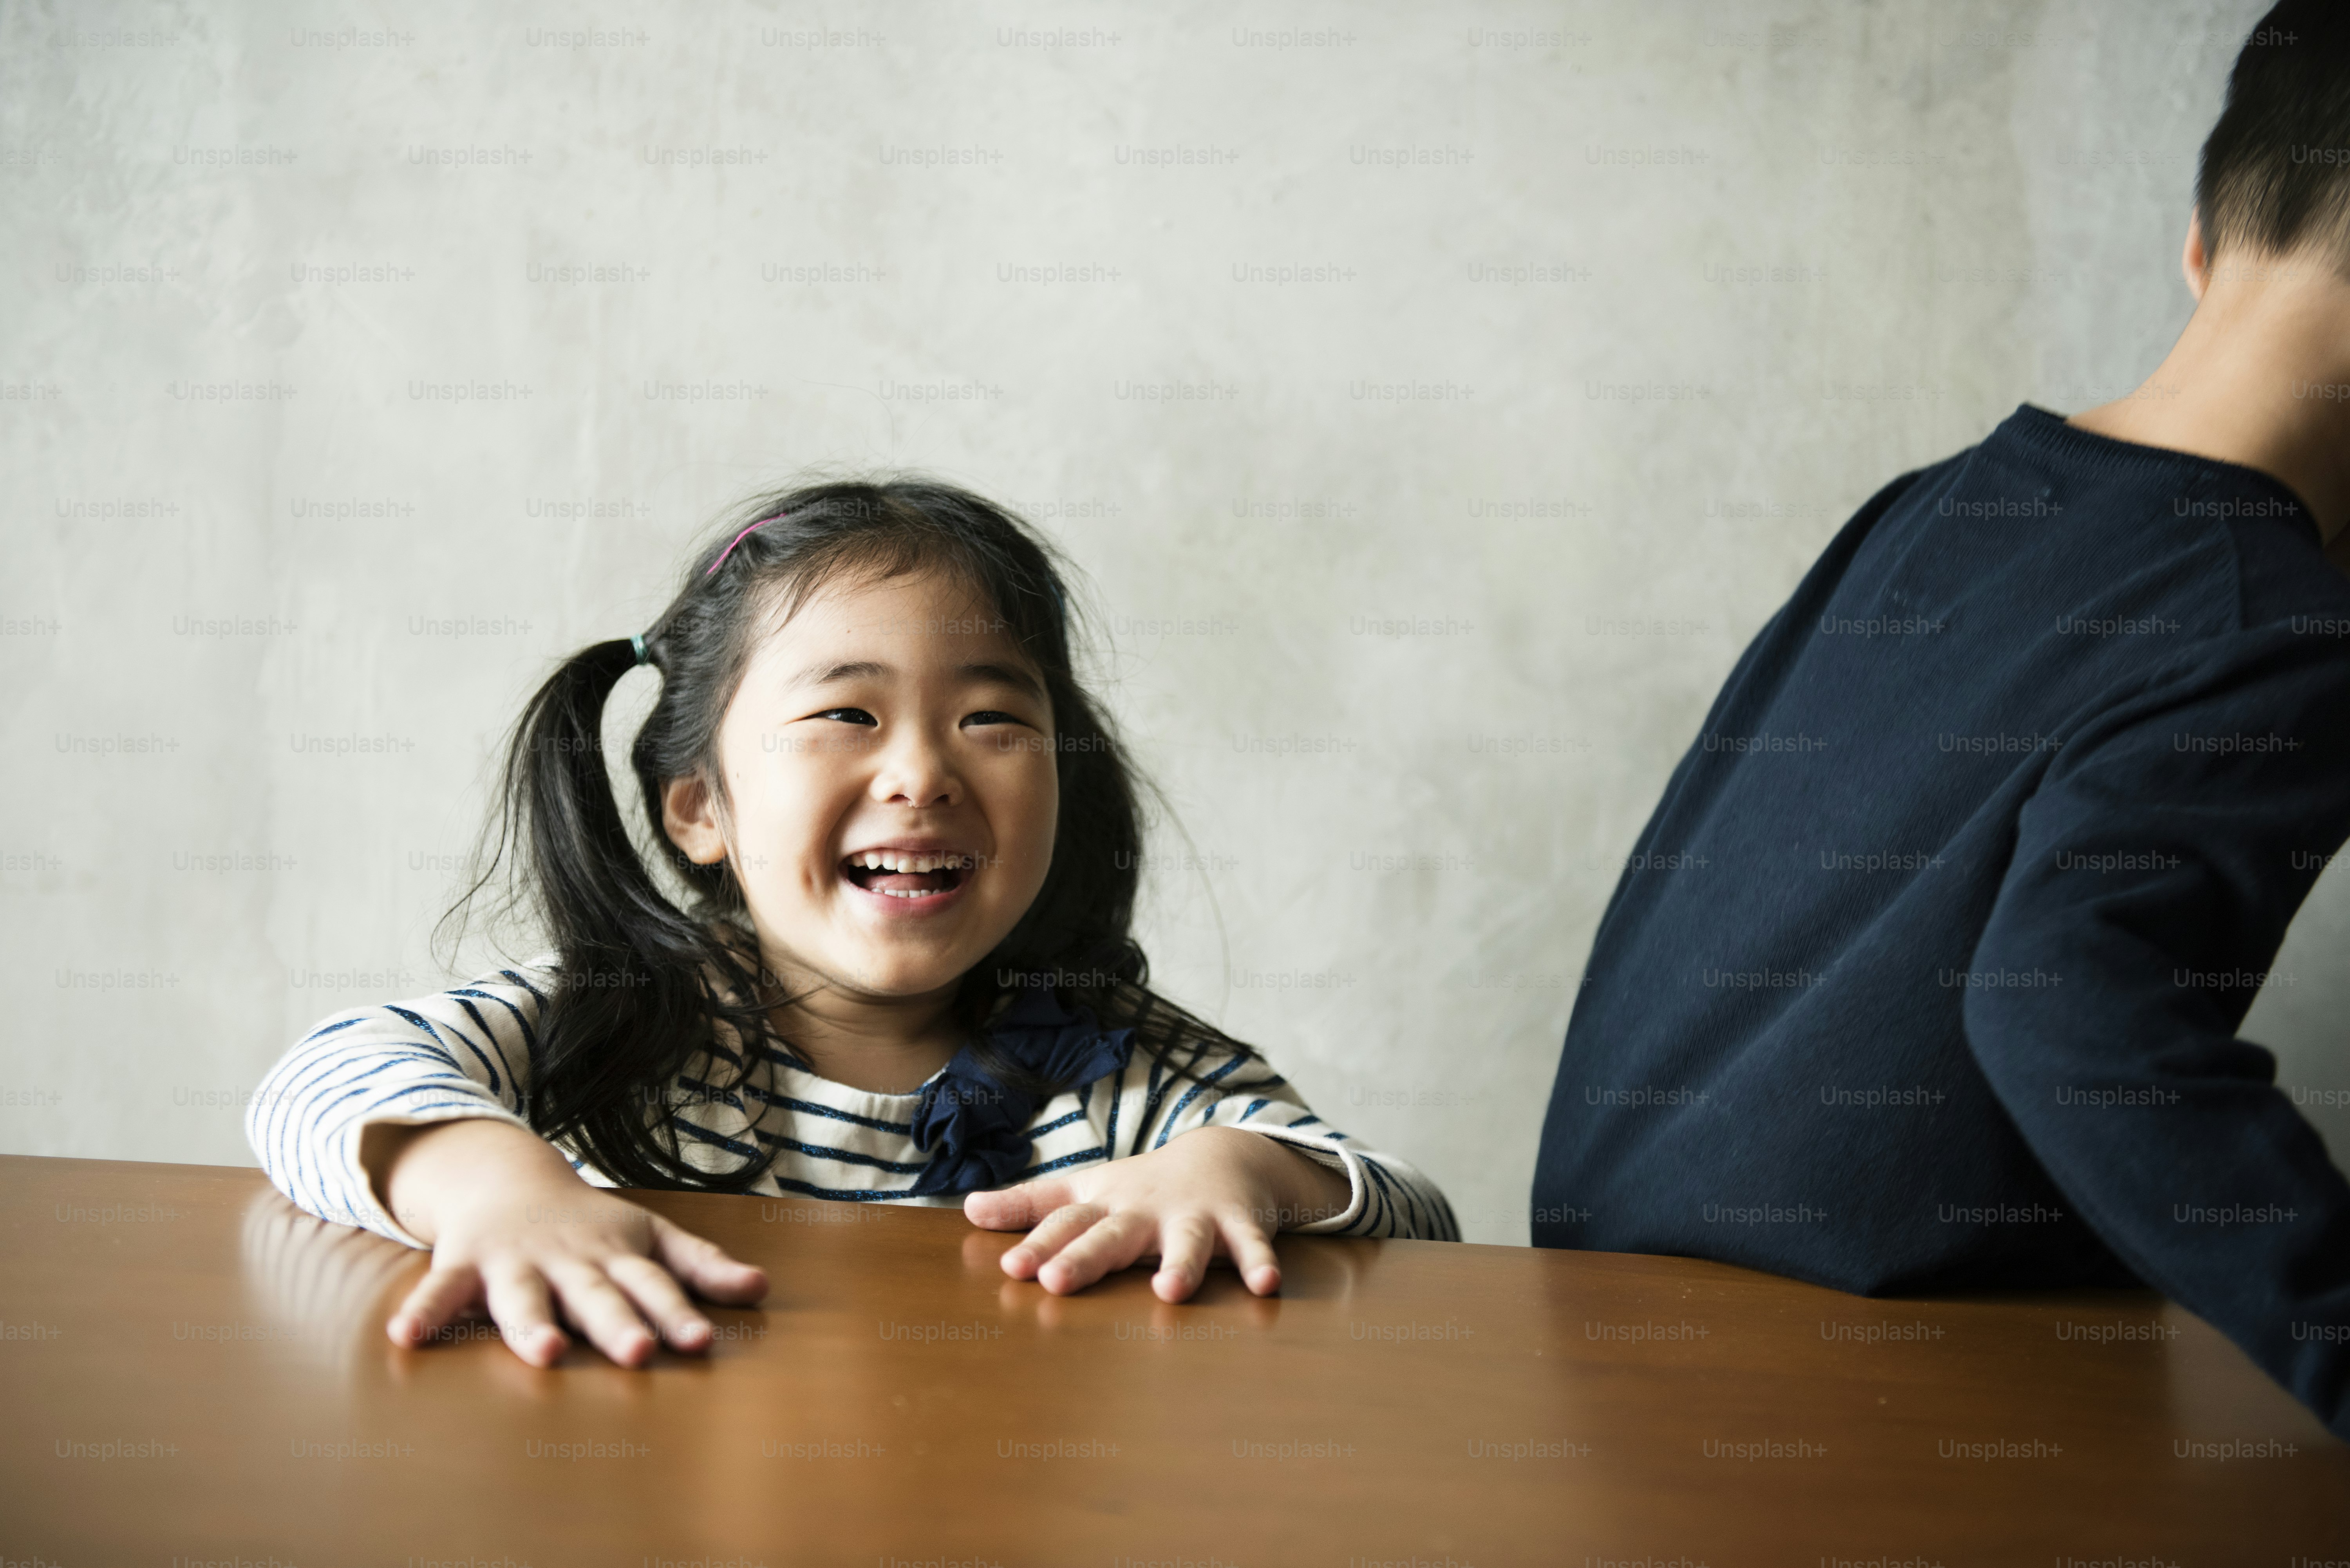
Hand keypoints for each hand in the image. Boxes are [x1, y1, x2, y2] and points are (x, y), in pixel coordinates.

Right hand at [363, 1118, 767, 1367]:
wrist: (509, 1178)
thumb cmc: (593, 1226)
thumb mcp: (651, 1236)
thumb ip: (701, 1266)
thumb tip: (762, 1288)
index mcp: (617, 1256)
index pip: (654, 1286)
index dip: (677, 1312)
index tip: (700, 1341)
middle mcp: (569, 1261)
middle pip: (597, 1296)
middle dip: (617, 1323)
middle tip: (639, 1353)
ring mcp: (516, 1263)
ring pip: (524, 1297)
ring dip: (531, 1324)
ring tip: (543, 1354)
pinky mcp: (465, 1266)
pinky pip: (440, 1291)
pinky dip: (423, 1311)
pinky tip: (404, 1338)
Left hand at [962, 1126, 1349, 1302]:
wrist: (1222, 1153)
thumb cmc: (1141, 1187)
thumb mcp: (1085, 1192)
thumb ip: (1030, 1204)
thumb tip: (968, 1209)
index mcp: (1105, 1206)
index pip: (1065, 1223)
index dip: (1038, 1243)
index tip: (1011, 1268)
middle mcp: (1144, 1210)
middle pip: (1111, 1234)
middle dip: (1085, 1256)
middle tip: (1055, 1281)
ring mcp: (1192, 1214)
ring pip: (1185, 1240)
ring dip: (1180, 1263)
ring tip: (1169, 1291)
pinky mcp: (1238, 1220)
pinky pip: (1250, 1243)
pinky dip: (1258, 1260)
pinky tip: (1265, 1284)